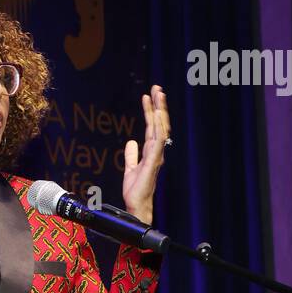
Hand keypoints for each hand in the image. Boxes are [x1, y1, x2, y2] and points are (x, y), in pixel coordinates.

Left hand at [122, 84, 169, 225]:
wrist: (136, 205)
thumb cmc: (135, 190)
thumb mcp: (130, 168)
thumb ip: (131, 154)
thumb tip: (131, 142)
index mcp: (151, 151)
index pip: (152, 127)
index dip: (150, 111)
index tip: (148, 96)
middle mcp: (156, 151)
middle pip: (158, 123)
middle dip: (158, 105)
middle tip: (156, 87)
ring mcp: (156, 155)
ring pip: (161, 128)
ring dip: (160, 111)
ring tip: (158, 94)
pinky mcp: (153, 161)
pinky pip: (159, 141)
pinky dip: (159, 127)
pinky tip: (157, 115)